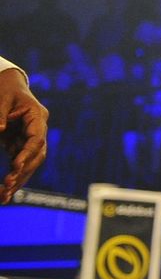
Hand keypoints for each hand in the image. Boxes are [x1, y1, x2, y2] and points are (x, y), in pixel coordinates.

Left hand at [0, 68, 48, 204]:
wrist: (9, 84)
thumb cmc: (5, 89)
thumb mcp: (1, 98)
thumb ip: (0, 114)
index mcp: (37, 116)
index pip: (37, 139)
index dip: (27, 154)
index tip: (15, 166)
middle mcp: (39, 129)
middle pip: (38, 155)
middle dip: (24, 171)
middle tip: (8, 185)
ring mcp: (32, 138)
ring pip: (32, 163)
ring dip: (20, 179)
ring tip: (5, 194)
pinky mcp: (22, 144)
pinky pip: (21, 163)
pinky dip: (15, 176)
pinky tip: (6, 191)